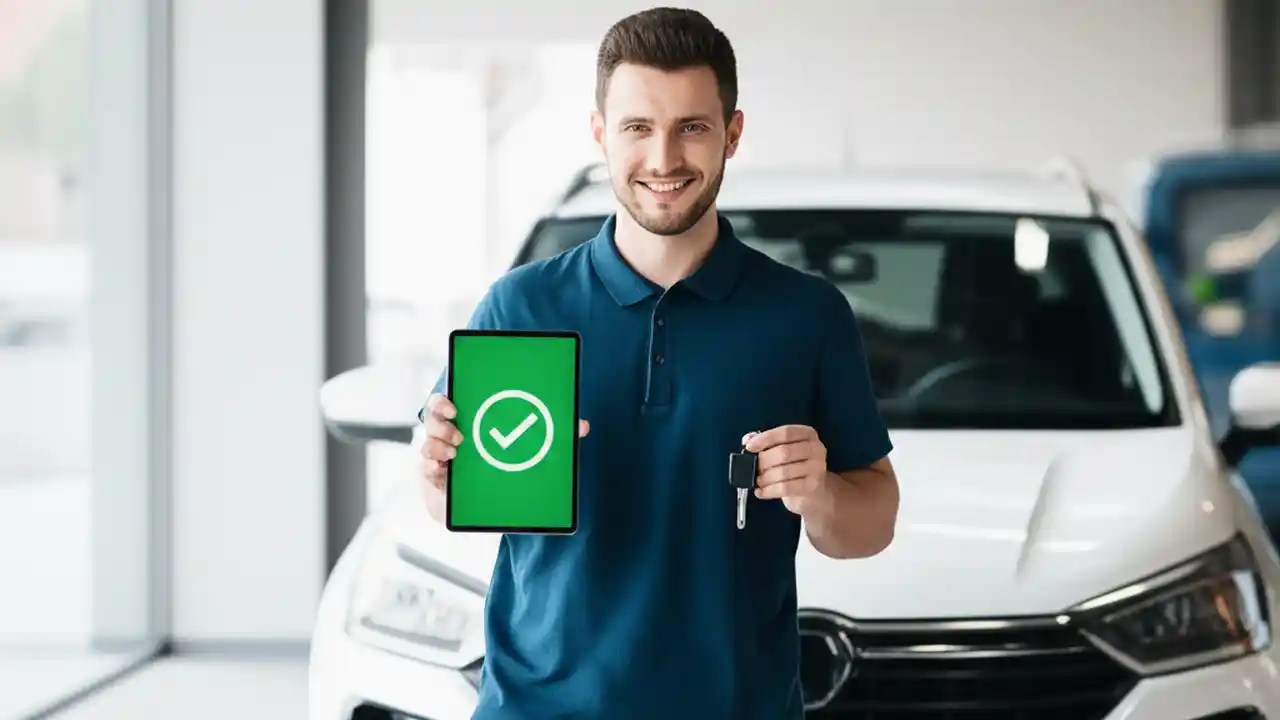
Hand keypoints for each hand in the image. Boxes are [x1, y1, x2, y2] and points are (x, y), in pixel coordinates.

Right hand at [419, 393, 589, 522]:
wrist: (486, 505)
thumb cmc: (502, 467)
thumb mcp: (525, 448)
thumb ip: (552, 437)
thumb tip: (582, 426)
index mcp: (465, 422)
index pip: (445, 403)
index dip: (444, 401)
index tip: (455, 406)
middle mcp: (447, 437)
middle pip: (431, 419)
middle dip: (439, 422)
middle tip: (459, 434)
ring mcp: (438, 458)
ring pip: (428, 444)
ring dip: (438, 446)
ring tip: (455, 454)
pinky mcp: (434, 480)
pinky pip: (425, 469)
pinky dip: (433, 467)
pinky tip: (443, 470)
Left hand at [743, 425, 828, 515]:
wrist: (813, 491)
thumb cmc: (794, 465)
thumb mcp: (782, 449)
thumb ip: (765, 441)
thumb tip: (748, 439)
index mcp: (808, 434)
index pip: (786, 432)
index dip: (765, 439)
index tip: (749, 447)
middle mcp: (816, 449)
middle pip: (784, 452)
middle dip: (763, 461)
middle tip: (753, 468)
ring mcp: (816, 468)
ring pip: (784, 472)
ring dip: (765, 478)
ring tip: (758, 480)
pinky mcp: (812, 486)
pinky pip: (785, 488)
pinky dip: (768, 490)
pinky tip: (760, 491)